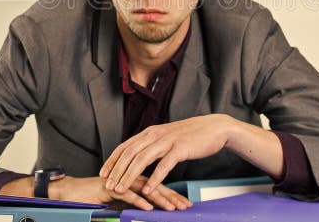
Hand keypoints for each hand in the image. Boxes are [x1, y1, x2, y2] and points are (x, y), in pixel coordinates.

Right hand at [51, 175, 190, 210]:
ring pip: (144, 189)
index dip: (171, 194)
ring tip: (172, 208)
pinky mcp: (108, 187)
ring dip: (159, 199)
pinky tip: (148, 208)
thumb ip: (133, 202)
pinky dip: (138, 201)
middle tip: (185, 206)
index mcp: (133, 178)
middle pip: (155, 185)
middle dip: (171, 196)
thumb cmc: (96, 197)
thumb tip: (149, 210)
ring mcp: (119, 181)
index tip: (185, 203)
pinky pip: (126, 195)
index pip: (157, 184)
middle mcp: (129, 177)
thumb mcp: (119, 201)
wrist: (72, 192)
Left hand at [100, 114, 232, 196]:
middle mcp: (156, 134)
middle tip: (108, 185)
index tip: (103, 173)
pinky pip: (164, 165)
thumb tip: (139, 156)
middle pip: (130, 153)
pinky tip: (148, 190)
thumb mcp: (167, 137)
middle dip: (116, 171)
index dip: (112, 160)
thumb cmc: (191, 135)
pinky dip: (154, 178)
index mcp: (151, 131)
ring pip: (142, 159)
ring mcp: (168, 141)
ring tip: (121, 189)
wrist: (215, 128)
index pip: (125, 146)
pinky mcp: (180, 149)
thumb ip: (153, 144)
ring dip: (129, 176)